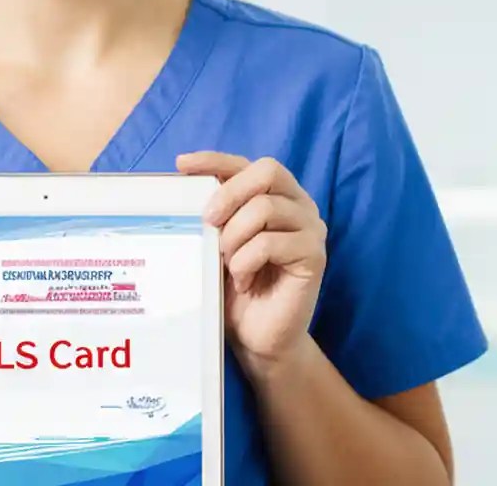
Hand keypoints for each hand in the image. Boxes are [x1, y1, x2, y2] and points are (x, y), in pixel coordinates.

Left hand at [177, 152, 327, 371]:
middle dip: (229, 193)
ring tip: (228, 263)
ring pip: (265, 208)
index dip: (214, 159)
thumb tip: (182, 187)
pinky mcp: (314, 255)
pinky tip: (244, 280)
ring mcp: (310, 228)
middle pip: (267, 171)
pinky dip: (246, 262)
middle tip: (208, 222)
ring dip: (234, 237)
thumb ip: (212, 215)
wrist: (257, 337)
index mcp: (275, 195)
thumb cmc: (235, 288)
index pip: (246, 163)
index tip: (182, 165)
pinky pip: (270, 243)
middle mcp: (298, 205)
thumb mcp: (217, 243)